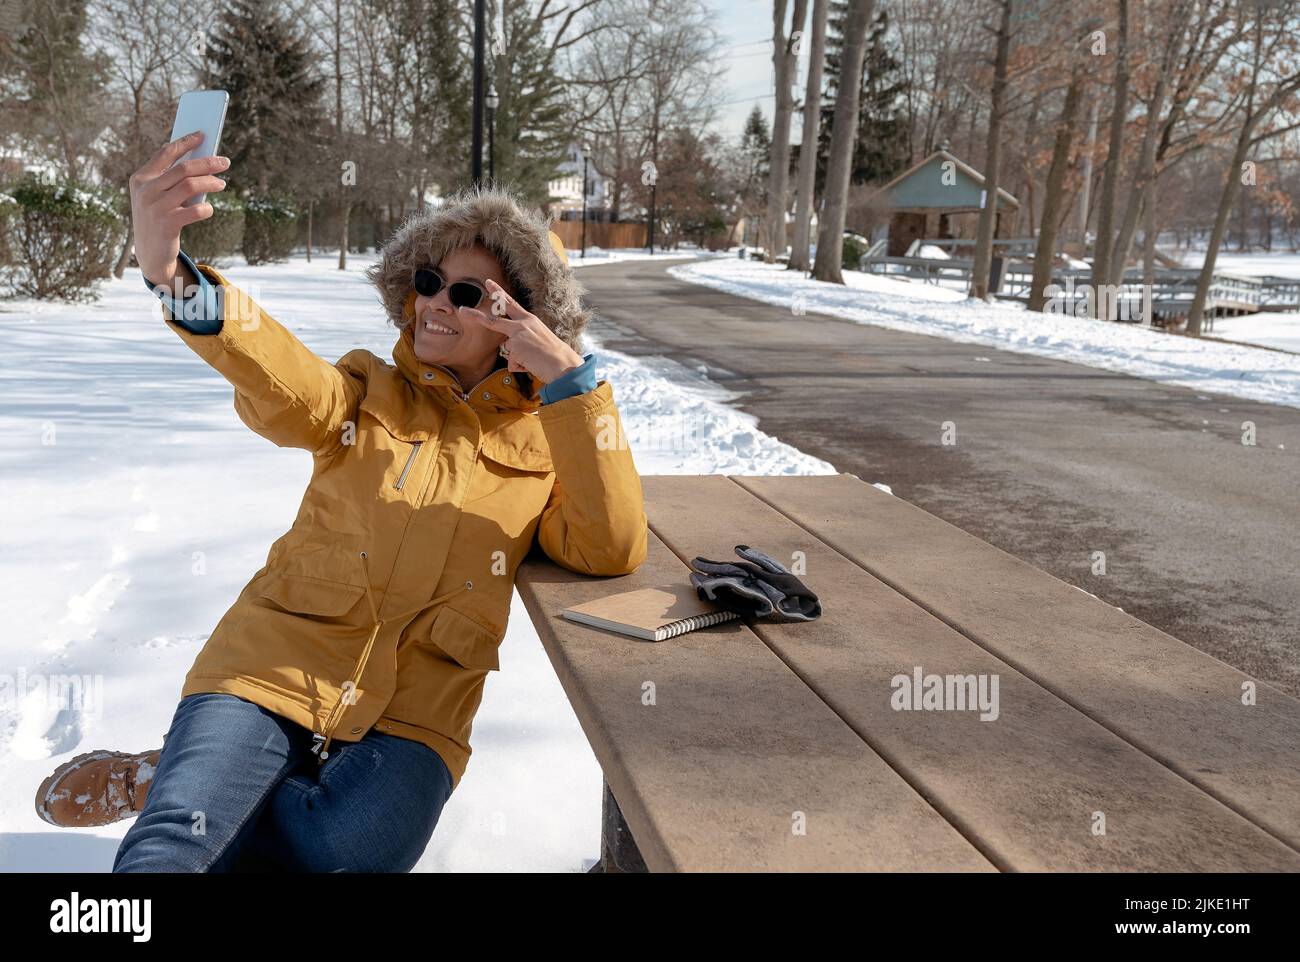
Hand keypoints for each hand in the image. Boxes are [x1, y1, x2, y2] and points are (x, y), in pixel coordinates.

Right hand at [129, 130, 229, 286]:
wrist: (150, 253)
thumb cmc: (158, 219)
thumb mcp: (156, 197)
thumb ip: (171, 180)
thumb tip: (201, 162)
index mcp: (140, 179)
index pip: (165, 153)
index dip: (185, 142)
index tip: (202, 136)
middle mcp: (146, 190)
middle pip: (183, 168)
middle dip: (207, 162)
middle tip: (225, 162)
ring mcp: (155, 207)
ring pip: (191, 185)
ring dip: (211, 183)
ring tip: (222, 183)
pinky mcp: (167, 224)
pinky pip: (196, 210)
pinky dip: (207, 208)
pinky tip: (208, 209)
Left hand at [457, 277, 584, 382]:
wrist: (562, 364)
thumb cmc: (554, 355)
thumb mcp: (539, 341)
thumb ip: (523, 341)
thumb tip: (510, 354)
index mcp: (530, 320)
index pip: (511, 304)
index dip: (499, 293)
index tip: (489, 283)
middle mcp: (522, 324)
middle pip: (494, 320)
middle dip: (476, 316)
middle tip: (462, 310)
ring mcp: (517, 335)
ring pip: (508, 350)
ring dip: (520, 360)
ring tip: (534, 361)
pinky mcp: (515, 347)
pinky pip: (512, 363)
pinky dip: (521, 367)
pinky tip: (532, 365)